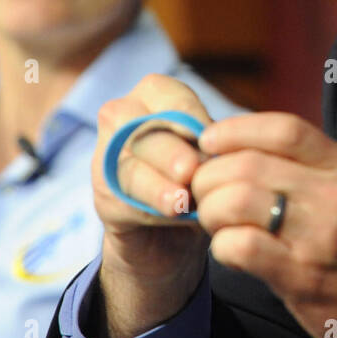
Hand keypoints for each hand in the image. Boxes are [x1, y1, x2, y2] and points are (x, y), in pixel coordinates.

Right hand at [91, 74, 213, 337]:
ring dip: (155, 178)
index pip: (164, 91)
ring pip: (123, 160)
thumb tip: (232, 137)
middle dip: (167, 145)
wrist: (178, 246)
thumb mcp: (216, 158)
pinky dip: (148, 206)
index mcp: (153, 102)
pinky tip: (173, 214)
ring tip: (184, 197)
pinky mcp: (104, 200)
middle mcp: (122, 127)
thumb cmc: (206, 190)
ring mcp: (106, 163)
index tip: (212, 138)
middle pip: (137, 124)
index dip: (186, 112)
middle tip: (193, 168)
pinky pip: (120, 198)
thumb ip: (215, 140)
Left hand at [192, 113, 336, 337]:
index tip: (211, 142)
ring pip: (236, 200)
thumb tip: (238, 149)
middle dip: (210, 178)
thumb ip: (304, 168)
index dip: (236, 130)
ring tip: (219, 225)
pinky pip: (241, 247)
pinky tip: (231, 252)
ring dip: (212, 212)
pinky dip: (222, 246)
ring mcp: (320, 236)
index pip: (283, 128)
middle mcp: (336, 195)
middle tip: (205, 195)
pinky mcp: (303, 277)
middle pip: (248, 163)